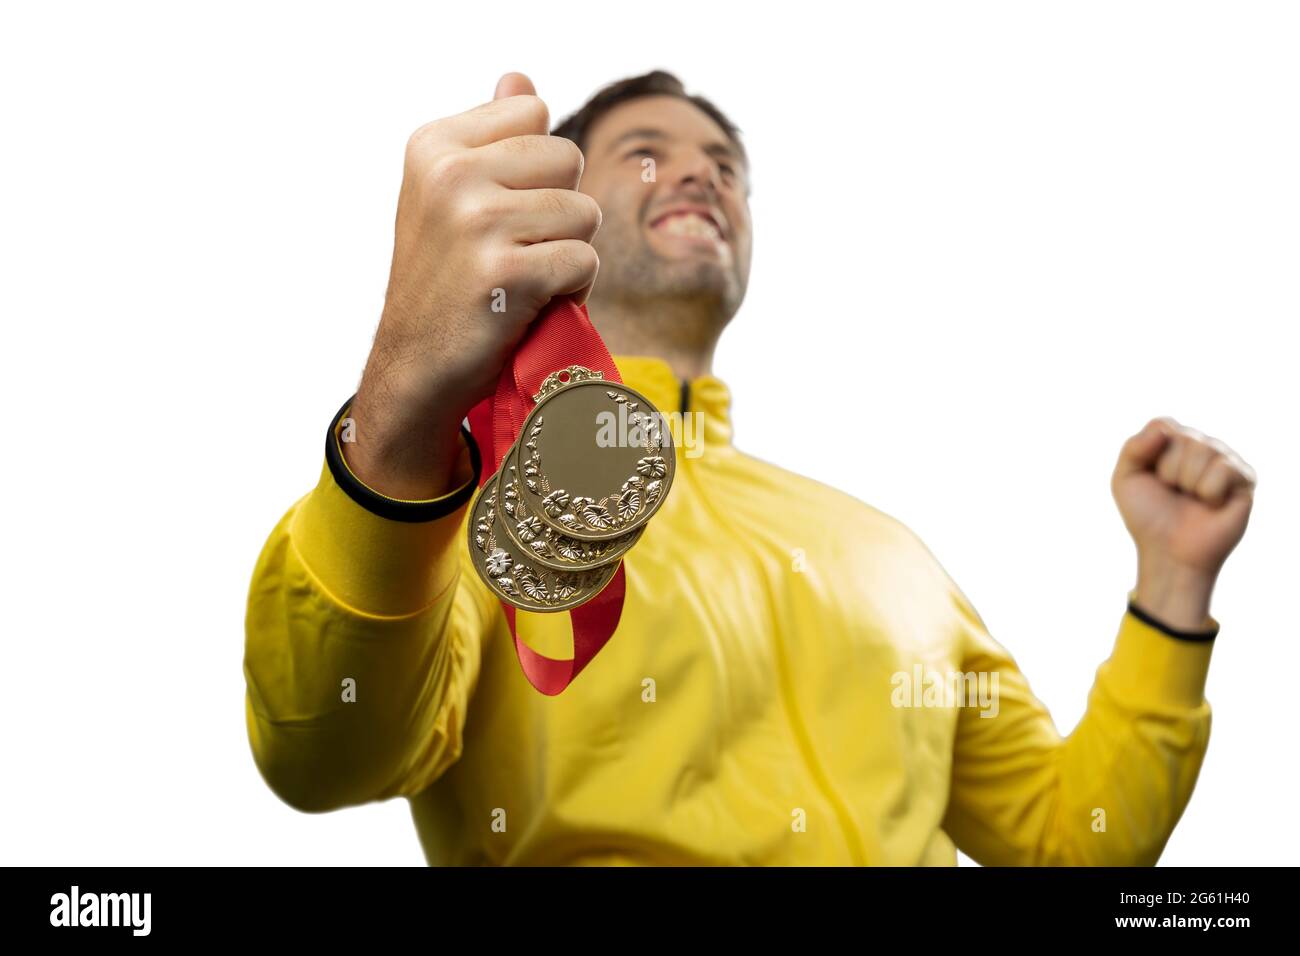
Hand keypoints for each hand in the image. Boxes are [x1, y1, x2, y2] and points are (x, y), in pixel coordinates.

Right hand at [346, 72, 601, 498]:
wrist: (416, 365)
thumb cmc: (445, 278)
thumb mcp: (450, 195)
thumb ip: (490, 135)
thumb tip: (520, 79)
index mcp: (434, 145)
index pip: (534, 113)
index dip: (537, 166)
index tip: (499, 207)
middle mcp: (450, 175)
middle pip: (568, 158)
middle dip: (560, 209)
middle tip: (518, 249)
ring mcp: (477, 223)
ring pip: (584, 212)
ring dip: (569, 252)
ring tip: (524, 279)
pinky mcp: (506, 273)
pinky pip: (584, 260)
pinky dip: (573, 290)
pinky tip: (533, 305)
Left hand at [1112, 417, 1256, 629]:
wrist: (1169, 553)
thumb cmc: (1148, 517)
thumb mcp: (1125, 480)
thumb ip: (1133, 448)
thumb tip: (1165, 431)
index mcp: (1173, 443)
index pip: (1162, 424)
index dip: (1150, 453)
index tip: (1150, 477)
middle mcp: (1202, 447)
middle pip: (1183, 436)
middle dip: (1168, 471)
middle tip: (1173, 492)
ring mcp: (1225, 460)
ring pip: (1203, 450)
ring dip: (1187, 482)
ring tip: (1191, 499)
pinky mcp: (1245, 478)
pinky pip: (1223, 469)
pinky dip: (1208, 492)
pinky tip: (1211, 504)